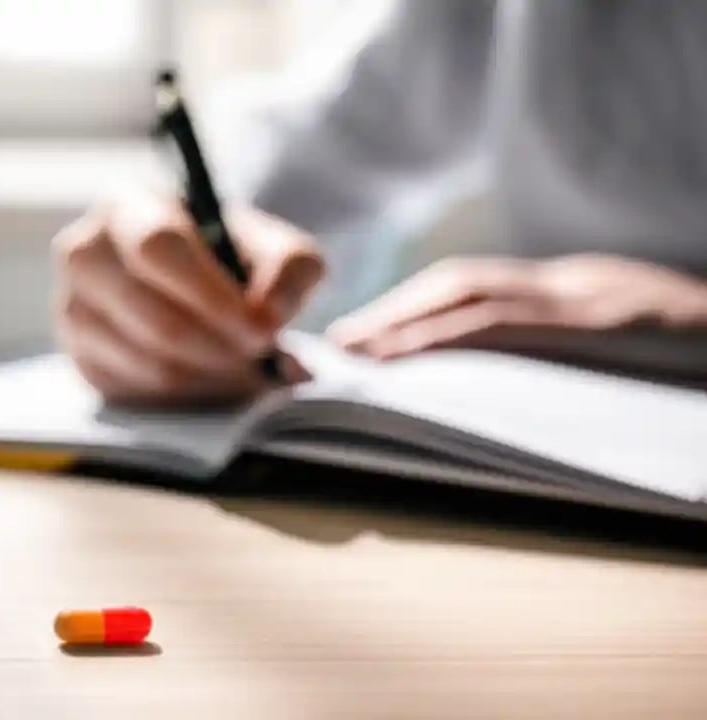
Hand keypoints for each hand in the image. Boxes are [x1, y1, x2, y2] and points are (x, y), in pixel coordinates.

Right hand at [52, 194, 323, 404]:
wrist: (186, 279)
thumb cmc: (229, 255)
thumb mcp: (274, 246)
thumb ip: (289, 269)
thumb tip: (267, 317)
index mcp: (129, 207)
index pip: (158, 247)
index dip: (212, 296)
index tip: (261, 331)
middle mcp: (85, 253)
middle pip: (154, 318)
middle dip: (220, 349)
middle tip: (263, 361)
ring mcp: (73, 308)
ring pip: (148, 364)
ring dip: (210, 378)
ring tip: (249, 373)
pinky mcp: (78, 356)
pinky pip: (136, 392)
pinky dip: (186, 396)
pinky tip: (214, 379)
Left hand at [327, 254, 706, 358]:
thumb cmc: (696, 355)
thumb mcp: (634, 350)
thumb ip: (574, 352)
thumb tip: (512, 382)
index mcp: (578, 293)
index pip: (483, 288)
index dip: (420, 307)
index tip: (369, 333)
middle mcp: (573, 285)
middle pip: (463, 282)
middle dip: (396, 308)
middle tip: (340, 341)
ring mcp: (585, 298)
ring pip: (471, 292)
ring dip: (406, 316)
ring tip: (357, 346)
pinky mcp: (596, 324)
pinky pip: (504, 321)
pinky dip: (444, 332)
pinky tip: (401, 353)